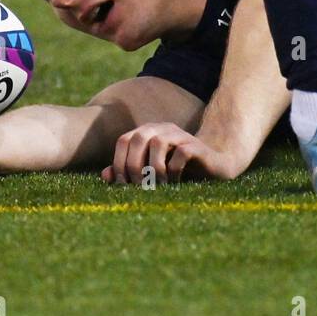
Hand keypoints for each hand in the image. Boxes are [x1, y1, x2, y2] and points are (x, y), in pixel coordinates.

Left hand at [101, 123, 240, 184]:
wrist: (211, 167)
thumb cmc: (176, 170)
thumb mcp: (148, 172)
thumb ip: (127, 172)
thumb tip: (105, 176)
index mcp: (147, 132)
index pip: (123, 140)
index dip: (119, 163)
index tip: (123, 185)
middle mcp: (162, 129)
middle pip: (138, 138)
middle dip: (134, 166)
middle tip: (140, 186)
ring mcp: (180, 135)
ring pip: (158, 143)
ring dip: (154, 168)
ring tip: (158, 184)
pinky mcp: (196, 146)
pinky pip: (181, 153)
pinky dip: (174, 170)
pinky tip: (175, 181)